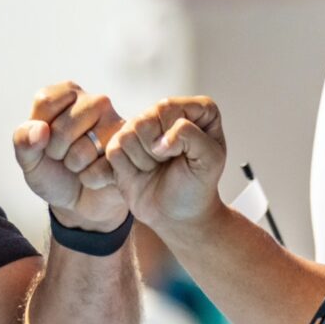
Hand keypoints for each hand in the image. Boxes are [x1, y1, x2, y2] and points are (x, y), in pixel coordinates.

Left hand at [13, 83, 128, 232]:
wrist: (79, 201)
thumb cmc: (53, 172)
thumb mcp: (29, 159)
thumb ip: (23, 141)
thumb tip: (40, 130)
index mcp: (67, 94)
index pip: (46, 102)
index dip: (39, 131)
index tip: (45, 141)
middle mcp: (94, 101)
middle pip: (62, 128)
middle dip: (57, 152)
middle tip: (65, 156)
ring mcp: (116, 123)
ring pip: (81, 151)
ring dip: (75, 167)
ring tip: (82, 164)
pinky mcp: (129, 147)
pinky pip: (99, 169)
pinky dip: (91, 179)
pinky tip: (97, 174)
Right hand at [105, 97, 228, 234]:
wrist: (179, 215)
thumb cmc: (197, 186)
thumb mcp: (211, 161)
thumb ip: (192, 137)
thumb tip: (159, 140)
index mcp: (194, 110)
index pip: (168, 107)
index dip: (173, 134)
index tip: (186, 154)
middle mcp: (165, 114)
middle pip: (144, 120)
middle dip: (157, 150)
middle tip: (169, 162)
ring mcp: (140, 129)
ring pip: (127, 134)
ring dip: (144, 160)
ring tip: (156, 168)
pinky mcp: (120, 146)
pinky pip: (114, 150)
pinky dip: (128, 168)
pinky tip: (142, 172)